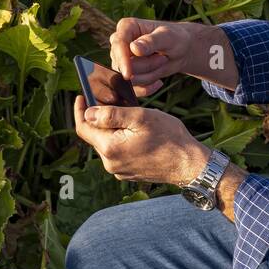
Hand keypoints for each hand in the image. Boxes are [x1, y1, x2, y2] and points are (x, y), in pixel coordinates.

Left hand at [73, 95, 209, 185]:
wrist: (189, 164)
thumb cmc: (169, 138)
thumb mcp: (140, 118)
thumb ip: (111, 115)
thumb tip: (88, 113)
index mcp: (110, 148)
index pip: (83, 128)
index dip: (79, 111)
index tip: (80, 96)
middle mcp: (110, 163)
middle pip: (95, 136)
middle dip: (98, 118)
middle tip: (108, 100)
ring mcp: (120, 170)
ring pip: (107, 143)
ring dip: (111, 128)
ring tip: (126, 115)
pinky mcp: (129, 172)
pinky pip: (117, 152)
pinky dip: (120, 139)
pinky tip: (134, 131)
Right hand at [109, 18, 196, 95]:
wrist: (181, 50)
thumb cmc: (174, 38)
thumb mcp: (167, 37)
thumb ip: (151, 41)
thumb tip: (134, 48)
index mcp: (126, 27)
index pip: (118, 45)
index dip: (122, 60)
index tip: (128, 74)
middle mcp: (120, 43)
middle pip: (123, 65)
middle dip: (146, 66)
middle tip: (164, 58)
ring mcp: (121, 59)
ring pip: (129, 78)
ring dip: (150, 75)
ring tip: (162, 62)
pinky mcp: (126, 73)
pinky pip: (133, 88)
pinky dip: (147, 88)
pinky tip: (158, 82)